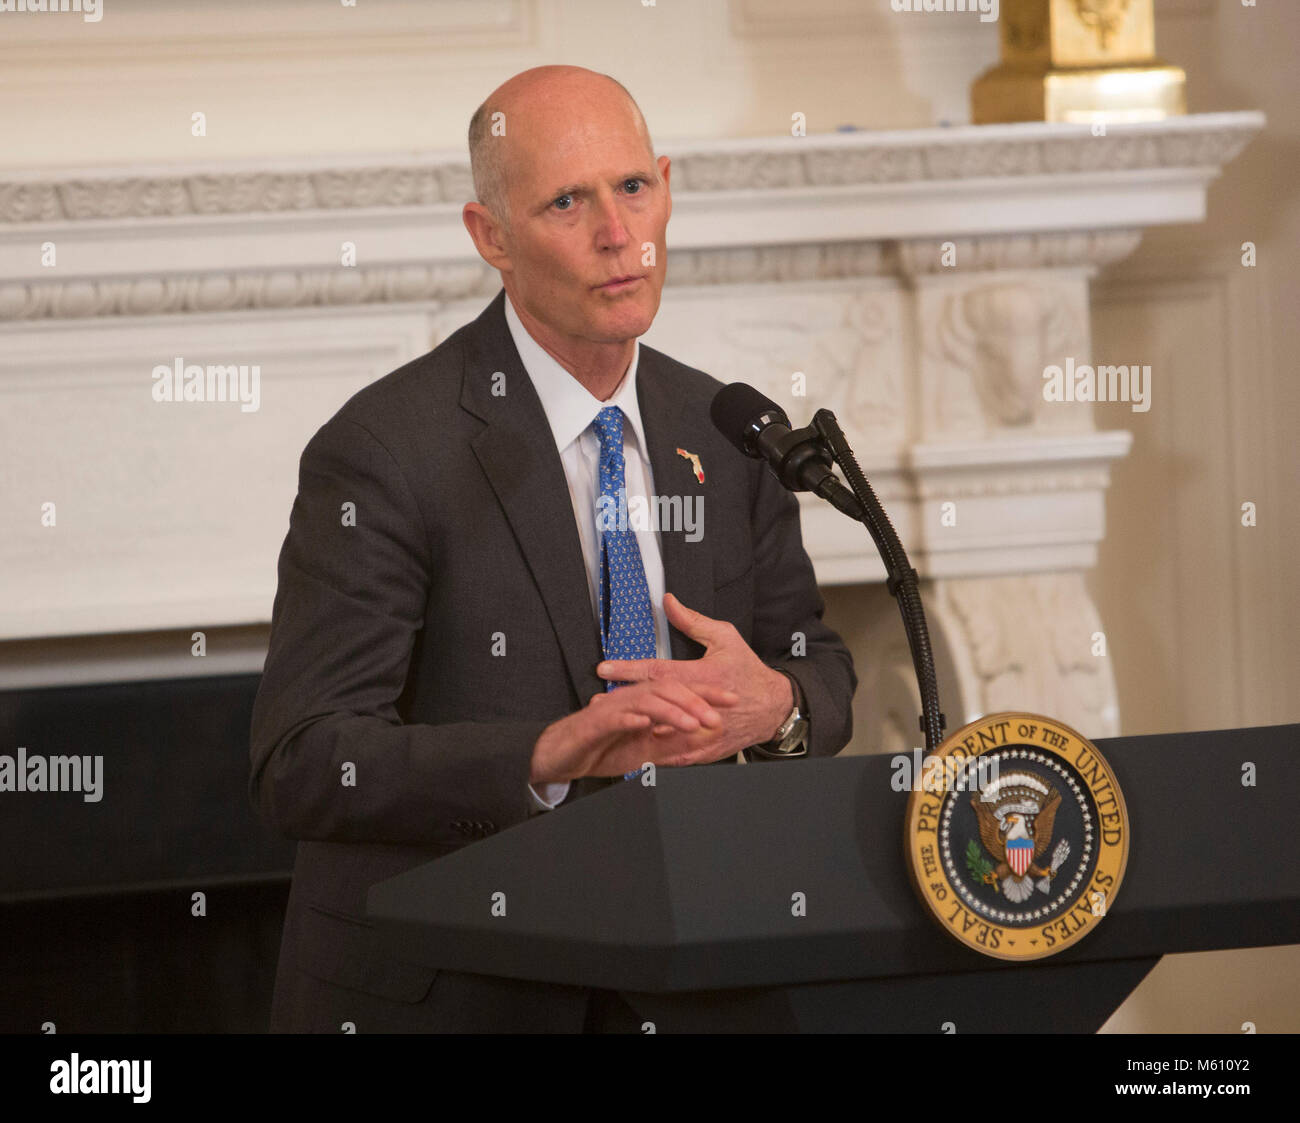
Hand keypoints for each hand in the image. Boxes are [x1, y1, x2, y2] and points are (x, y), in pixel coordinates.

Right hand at [530, 676, 740, 782]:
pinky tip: (645, 725)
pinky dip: (631, 720)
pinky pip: (615, 719)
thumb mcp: (644, 751)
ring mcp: (612, 710)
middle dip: (695, 703)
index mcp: (645, 704)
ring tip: (691, 723)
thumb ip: (671, 746)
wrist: (560, 756)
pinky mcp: (595, 724)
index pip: (680, 693)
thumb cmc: (600, 749)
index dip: (707, 695)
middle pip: (667, 691)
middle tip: (716, 718)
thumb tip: (699, 743)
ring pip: (646, 703)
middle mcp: (631, 700)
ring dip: (670, 712)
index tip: (732, 700)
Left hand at [593, 592, 792, 767]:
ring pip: (664, 732)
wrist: (774, 707)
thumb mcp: (725, 637)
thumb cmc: (747, 669)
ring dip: (636, 728)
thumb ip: (693, 621)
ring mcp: (704, 728)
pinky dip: (659, 753)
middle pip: (655, 703)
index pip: (659, 671)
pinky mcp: (708, 748)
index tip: (605, 667)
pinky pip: (679, 753)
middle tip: (598, 700)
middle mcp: (701, 703)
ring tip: (612, 724)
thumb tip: (668, 602)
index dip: (630, 669)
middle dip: (624, 701)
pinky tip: (637, 750)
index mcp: (704, 674)